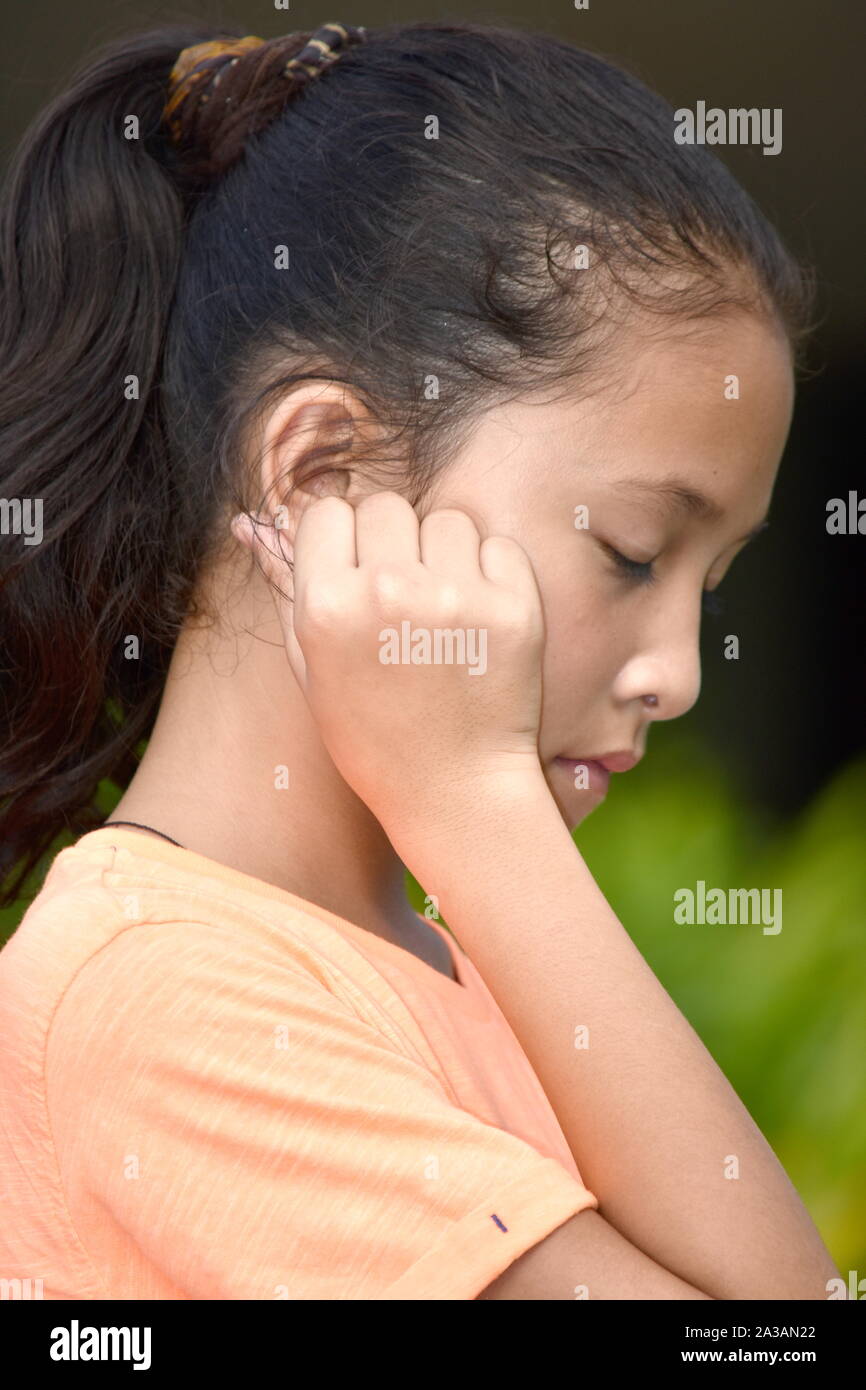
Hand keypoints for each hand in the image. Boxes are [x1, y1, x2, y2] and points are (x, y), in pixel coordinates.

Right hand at [232, 490, 545, 842]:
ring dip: (444, 553)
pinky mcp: (513, 607)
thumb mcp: (311, 667)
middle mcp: (389, 592)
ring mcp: (456, 598)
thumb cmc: (373, 734)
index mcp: (327, 606)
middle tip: (401, 595)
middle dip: (391, 540)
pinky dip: (492, 573)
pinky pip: (498, 547)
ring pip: (446, 521)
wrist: (455, 791)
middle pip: (386, 506)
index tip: (354, 573)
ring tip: (443, 610)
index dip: (340, 540)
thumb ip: (286, 587)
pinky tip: (479, 619)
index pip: (328, 511)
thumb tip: (248, 521)